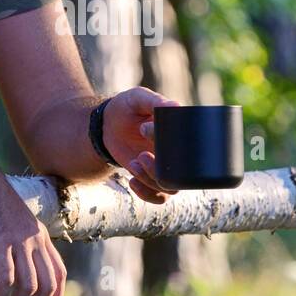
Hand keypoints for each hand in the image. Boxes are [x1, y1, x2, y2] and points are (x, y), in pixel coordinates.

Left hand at [102, 86, 182, 203]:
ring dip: (151, 179)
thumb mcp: (138, 98)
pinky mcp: (152, 178)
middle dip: (162, 168)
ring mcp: (166, 167)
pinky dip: (147, 194)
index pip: (186, 143)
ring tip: (133, 163)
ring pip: (171, 187)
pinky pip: (159, 197)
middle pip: (183, 173)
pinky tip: (132, 181)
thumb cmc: (126, 107)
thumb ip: (154, 101)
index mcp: (180, 132)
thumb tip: (176, 107)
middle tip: (141, 155)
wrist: (108, 124)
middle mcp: (177, 152)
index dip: (170, 142)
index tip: (145, 128)